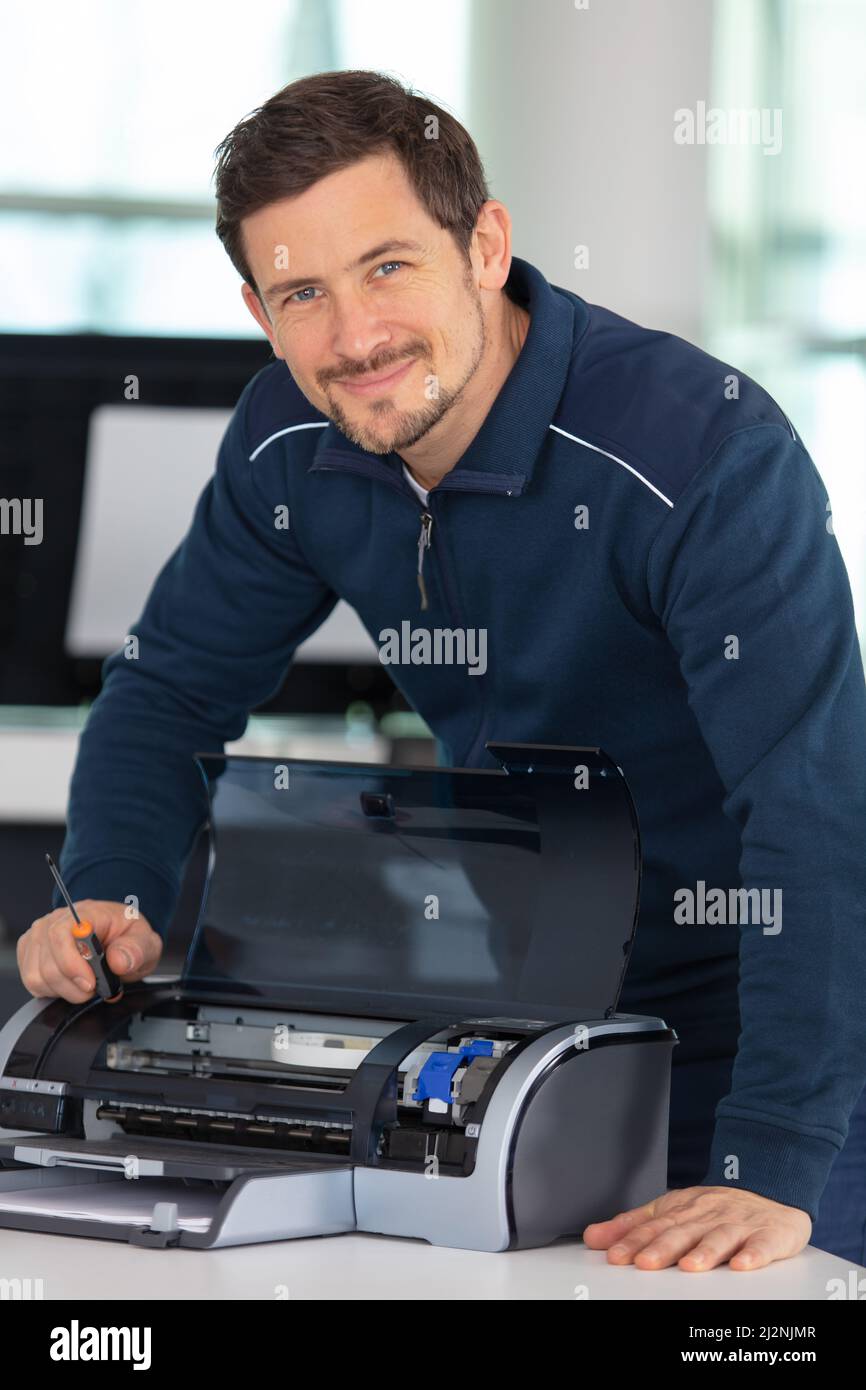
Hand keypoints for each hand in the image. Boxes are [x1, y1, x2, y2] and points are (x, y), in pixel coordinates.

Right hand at [18, 899, 162, 1002]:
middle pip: (48, 964)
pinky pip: (31, 981)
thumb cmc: (125, 935)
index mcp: (84, 913)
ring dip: (64, 990)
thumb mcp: (145, 941)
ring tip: (84, 984)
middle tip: (95, 987)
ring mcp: (38, 936)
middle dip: (73, 986)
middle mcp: (54, 921)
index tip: (91, 983)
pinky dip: (52, 990)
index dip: (72, 964)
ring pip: (38, 977)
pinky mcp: (29, 952)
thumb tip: (118, 961)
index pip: (60, 935)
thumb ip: (137, 950)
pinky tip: (69, 983)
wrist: (115, 935)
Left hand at [583, 1185, 811, 1270]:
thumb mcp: (671, 1210)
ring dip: (704, 1252)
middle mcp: (708, 1216)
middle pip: (683, 1233)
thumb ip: (633, 1226)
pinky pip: (762, 1245)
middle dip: (662, 1248)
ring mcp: (738, 1225)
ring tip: (689, 1266)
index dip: (634, 1241)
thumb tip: (594, 1237)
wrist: (769, 1187)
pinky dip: (753, 1255)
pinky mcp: (769, 1235)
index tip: (616, 1256)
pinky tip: (742, 1265)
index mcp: (682, 1211)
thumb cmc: (715, 1207)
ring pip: (719, 1238)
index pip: (655, 1227)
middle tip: (644, 1263)